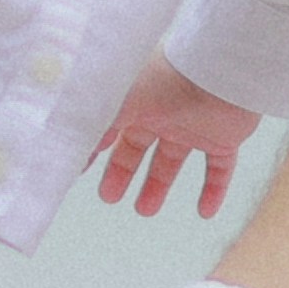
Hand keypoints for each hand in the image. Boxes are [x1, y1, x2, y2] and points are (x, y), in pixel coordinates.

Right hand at [85, 63, 258, 219]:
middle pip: (137, 147)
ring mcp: (193, 124)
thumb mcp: (114, 104)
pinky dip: (214, 190)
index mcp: (135, 99)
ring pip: (172, 160)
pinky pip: (220, 167)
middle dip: (122, 172)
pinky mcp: (224, 137)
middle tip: (109, 198)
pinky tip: (205, 213)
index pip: (108, 128)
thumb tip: (64, 150)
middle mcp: (162, 111)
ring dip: (159, 185)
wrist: (218, 74)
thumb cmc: (162, 81)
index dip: (93, 150)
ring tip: (145, 211)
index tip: (78, 171)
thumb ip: (89, 128)